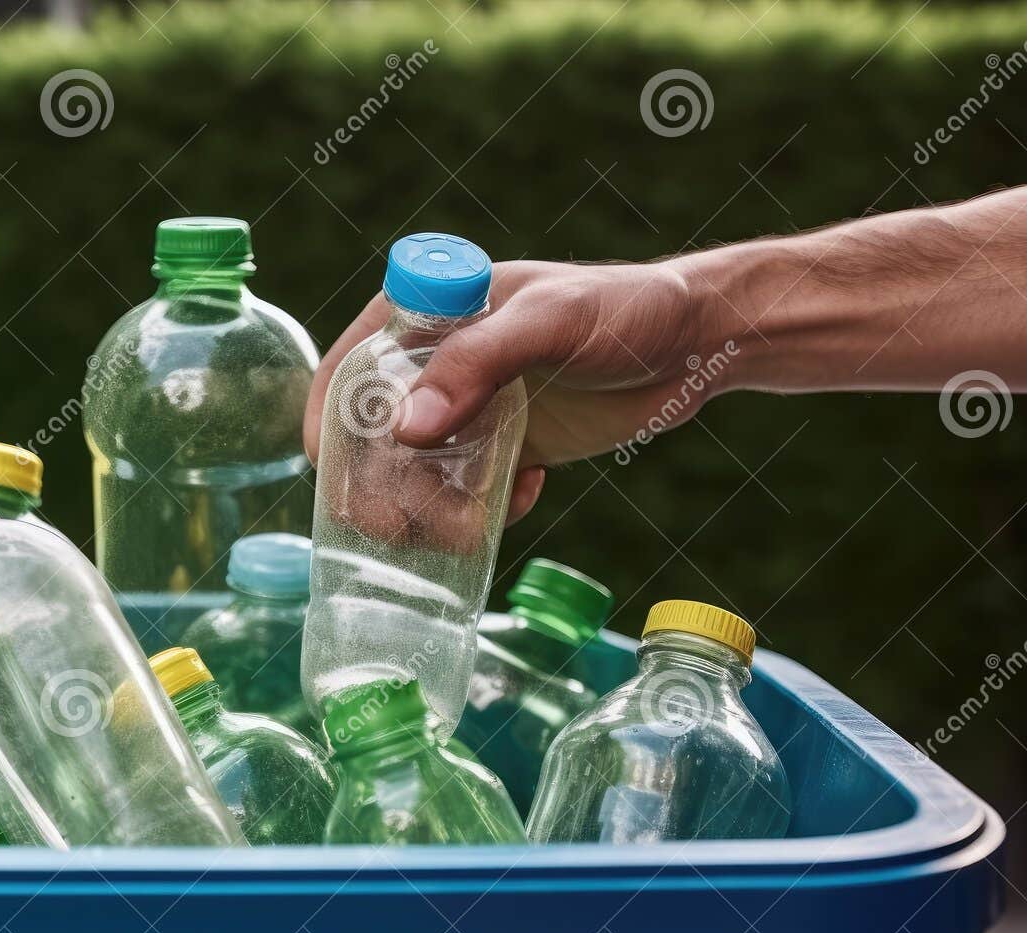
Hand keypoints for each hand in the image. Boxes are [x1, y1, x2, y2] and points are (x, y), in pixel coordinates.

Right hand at [304, 258, 711, 524]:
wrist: (697, 346)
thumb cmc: (624, 311)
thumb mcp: (549, 323)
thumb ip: (476, 365)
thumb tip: (404, 430)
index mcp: (425, 315)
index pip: (347, 373)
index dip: (330, 429)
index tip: (338, 479)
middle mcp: (432, 367)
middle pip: (369, 443)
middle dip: (384, 492)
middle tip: (415, 525)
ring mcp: (466, 413)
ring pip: (413, 481)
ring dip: (432, 513)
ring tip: (476, 524)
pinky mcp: (501, 451)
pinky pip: (465, 498)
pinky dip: (484, 513)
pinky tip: (529, 494)